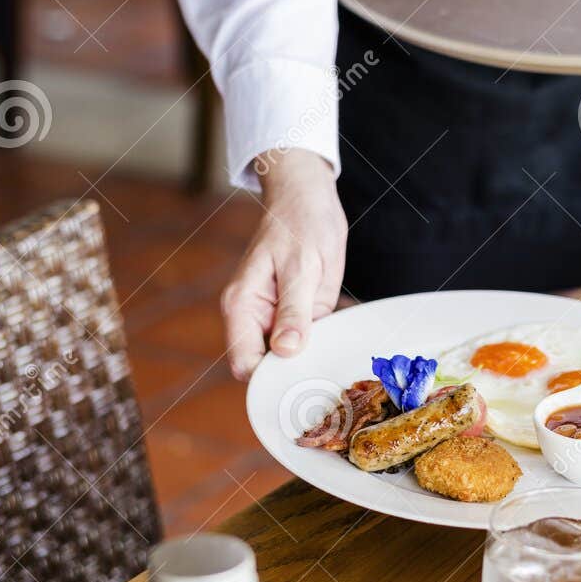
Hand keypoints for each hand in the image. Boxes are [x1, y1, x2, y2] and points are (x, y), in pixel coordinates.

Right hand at [221, 149, 346, 379]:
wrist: (308, 198)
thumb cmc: (301, 223)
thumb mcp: (303, 266)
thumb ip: (294, 310)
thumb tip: (285, 351)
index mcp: (242, 306)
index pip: (245, 363)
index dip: (269, 380)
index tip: (301, 384)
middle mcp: (253, 317)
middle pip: (264, 368)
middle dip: (291, 375)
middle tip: (324, 375)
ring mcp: (274, 318)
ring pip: (287, 359)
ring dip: (309, 361)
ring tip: (335, 359)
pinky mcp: (295, 314)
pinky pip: (305, 342)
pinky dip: (320, 346)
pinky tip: (338, 343)